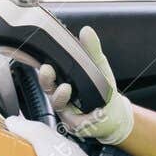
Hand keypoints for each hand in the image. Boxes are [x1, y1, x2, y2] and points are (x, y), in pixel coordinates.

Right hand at [36, 26, 133, 144]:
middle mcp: (60, 94)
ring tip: (66, 88)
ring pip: (57, 103)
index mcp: (63, 79)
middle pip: (47, 86)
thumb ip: (92, 50)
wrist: (113, 114)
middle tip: (47, 70)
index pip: (48, 71)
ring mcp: (66, 110)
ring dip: (60, 96)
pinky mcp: (75, 124)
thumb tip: (86, 30)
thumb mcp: (99, 67)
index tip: (43, 61)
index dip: (42, 66)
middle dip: (45, 79)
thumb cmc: (102, 90)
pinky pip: (75, 121)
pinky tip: (94, 113)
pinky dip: (85, 117)